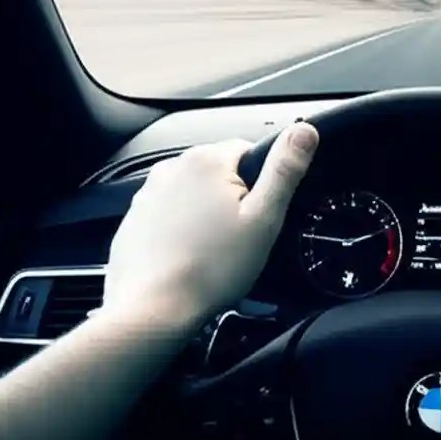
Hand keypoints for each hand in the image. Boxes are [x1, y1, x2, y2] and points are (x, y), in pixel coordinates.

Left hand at [103, 124, 318, 329]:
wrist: (153, 309)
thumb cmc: (213, 268)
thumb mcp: (263, 219)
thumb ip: (285, 170)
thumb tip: (305, 130)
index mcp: (207, 159)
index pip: (249, 151)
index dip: (261, 184)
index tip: (259, 216)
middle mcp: (172, 166)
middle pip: (219, 172)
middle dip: (233, 198)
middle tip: (239, 238)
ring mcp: (147, 192)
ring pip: (194, 193)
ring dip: (206, 213)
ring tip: (212, 251)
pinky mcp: (135, 218)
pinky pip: (169, 213)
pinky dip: (182, 228)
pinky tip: (188, 256)